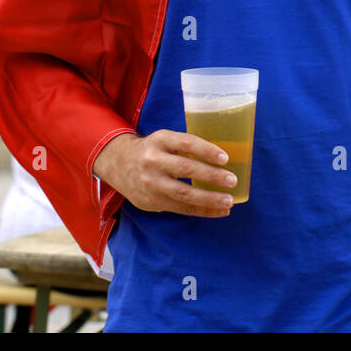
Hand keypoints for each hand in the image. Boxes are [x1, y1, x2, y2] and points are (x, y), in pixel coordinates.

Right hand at [92, 130, 235, 216]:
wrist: (119, 165)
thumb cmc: (153, 151)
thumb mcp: (164, 139)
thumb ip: (185, 146)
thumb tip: (222, 159)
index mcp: (160, 140)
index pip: (186, 143)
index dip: (206, 151)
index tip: (225, 158)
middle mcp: (153, 161)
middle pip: (186, 169)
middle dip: (211, 176)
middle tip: (232, 180)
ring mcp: (151, 183)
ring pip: (184, 193)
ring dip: (209, 199)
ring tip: (229, 201)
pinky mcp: (152, 202)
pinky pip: (181, 208)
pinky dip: (203, 210)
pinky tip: (219, 210)